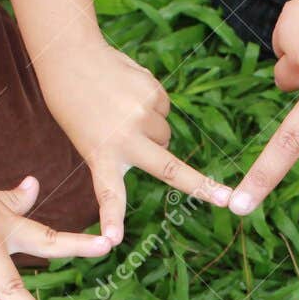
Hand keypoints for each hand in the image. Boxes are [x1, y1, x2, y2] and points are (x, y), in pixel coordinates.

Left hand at [38, 37, 231, 241]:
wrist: (71, 57)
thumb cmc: (77, 105)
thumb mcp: (90, 137)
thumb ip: (126, 149)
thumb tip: (167, 143)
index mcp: (101, 156)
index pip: (108, 194)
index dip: (113, 219)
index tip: (112, 242)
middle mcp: (124, 139)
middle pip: (171, 169)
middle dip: (203, 186)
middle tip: (227, 199)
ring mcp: (142, 115)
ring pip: (165, 135)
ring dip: (153, 128)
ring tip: (123, 112)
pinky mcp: (153, 93)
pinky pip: (164, 109)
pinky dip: (152, 105)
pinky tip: (129, 95)